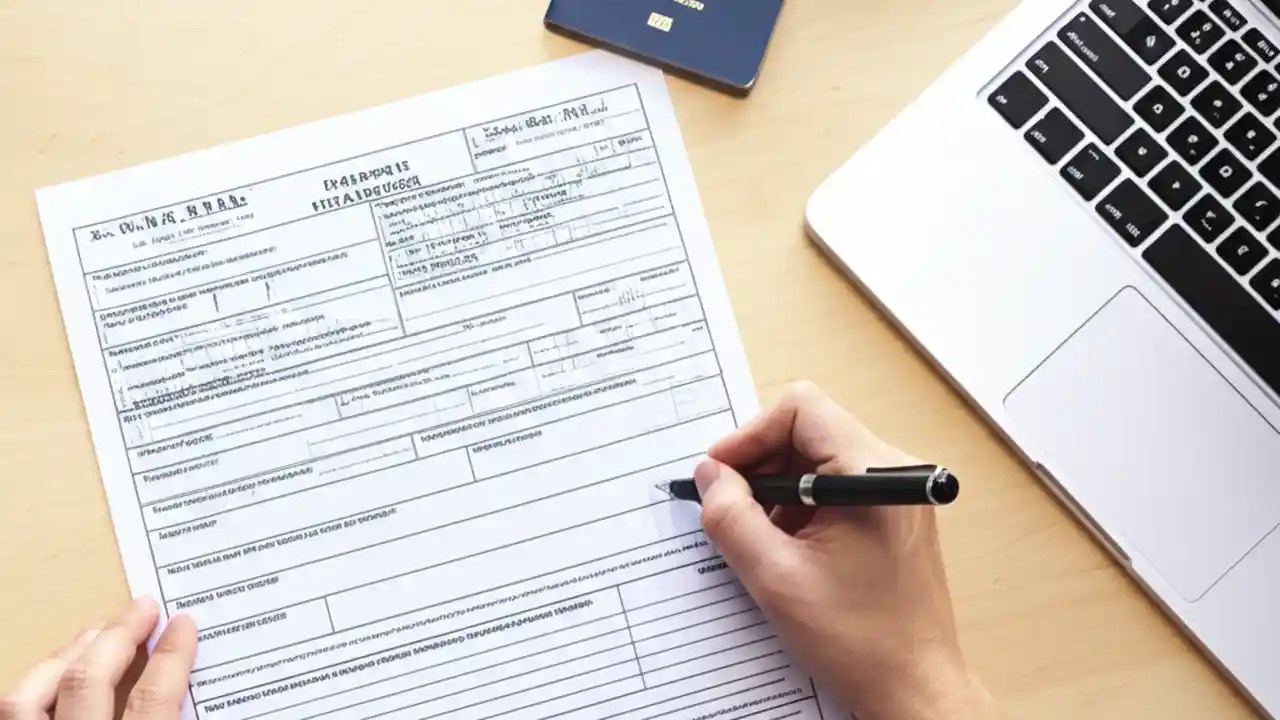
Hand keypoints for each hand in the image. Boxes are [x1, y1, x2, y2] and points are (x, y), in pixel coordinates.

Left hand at [2, 598, 195, 719]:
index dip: (171, 657)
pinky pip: (9, 716)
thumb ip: (176, 716)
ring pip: (28, 698)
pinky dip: (29, 691)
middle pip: (87, 683)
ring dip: (63, 657)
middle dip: (116, 637)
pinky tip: (48, 681)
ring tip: (92, 633)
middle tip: (141, 609)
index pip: (152, 699)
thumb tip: (209, 699)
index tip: (182, 625)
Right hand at [697, 382, 998, 719]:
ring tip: (761, 538)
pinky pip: (831, 485)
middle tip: (729, 506)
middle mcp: (892, 470)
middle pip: (807, 429)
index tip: (720, 473)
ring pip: (816, 457)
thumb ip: (732, 517)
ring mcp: (894, 491)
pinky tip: (785, 547)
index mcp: (874, 474)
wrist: (913, 689)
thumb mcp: (775, 578)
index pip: (801, 408)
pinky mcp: (889, 513)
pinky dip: (797, 506)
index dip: (750, 434)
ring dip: (776, 488)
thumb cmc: (861, 641)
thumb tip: (710, 475)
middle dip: (760, 463)